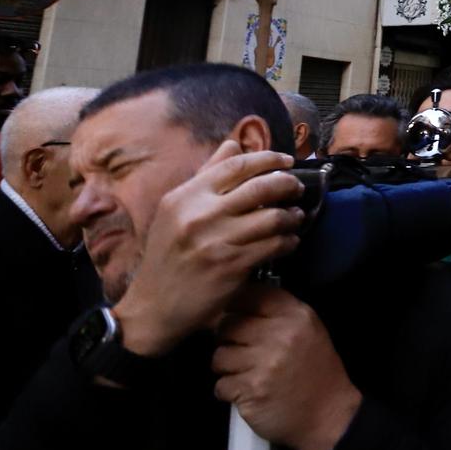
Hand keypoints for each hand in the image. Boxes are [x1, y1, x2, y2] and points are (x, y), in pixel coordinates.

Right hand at [110, 141, 303, 357]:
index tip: (286, 161)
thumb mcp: (176, 210)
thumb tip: (233, 143)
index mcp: (185, 196)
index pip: (235, 166)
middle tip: (297, 188)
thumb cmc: (168, 255)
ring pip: (272, 217)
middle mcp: (200, 215)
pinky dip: (288, 241)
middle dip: (287, 184)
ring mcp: (216, 241)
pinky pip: (273, 246)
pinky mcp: (231, 266)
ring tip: (295, 217)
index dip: (267, 158)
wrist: (153, 306)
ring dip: (291, 216)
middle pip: (260, 187)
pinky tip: (289, 241)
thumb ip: (206, 175)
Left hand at [213, 286, 361, 449]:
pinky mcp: (251, 390)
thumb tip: (237, 301)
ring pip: (219, 356)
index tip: (238, 316)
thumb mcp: (308, 330)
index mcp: (295, 315)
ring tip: (246, 374)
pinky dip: (230, 391)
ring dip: (227, 368)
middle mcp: (279, 335)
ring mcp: (264, 363)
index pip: (251, 295)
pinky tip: (248, 392)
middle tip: (242, 352)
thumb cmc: (316, 370)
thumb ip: (278, 312)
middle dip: (229, 340)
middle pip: (228, 325)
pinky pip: (220, 385)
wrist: (328, 415)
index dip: (237, 305)